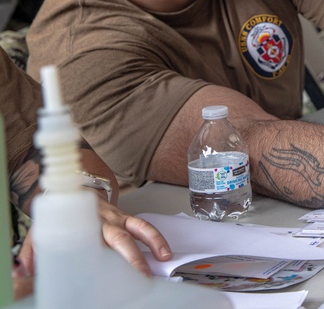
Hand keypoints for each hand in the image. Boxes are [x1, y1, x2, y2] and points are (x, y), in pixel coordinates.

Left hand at [16, 199, 170, 276]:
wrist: (74, 187)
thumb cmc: (60, 214)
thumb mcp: (41, 231)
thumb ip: (32, 253)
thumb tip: (20, 274)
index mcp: (81, 227)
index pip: (91, 244)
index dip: (99, 258)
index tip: (104, 275)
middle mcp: (102, 221)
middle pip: (120, 239)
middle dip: (132, 257)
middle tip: (140, 275)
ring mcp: (116, 218)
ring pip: (138, 228)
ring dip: (153, 242)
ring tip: (163, 258)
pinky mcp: (125, 217)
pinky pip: (144, 226)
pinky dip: (156, 238)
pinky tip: (164, 252)